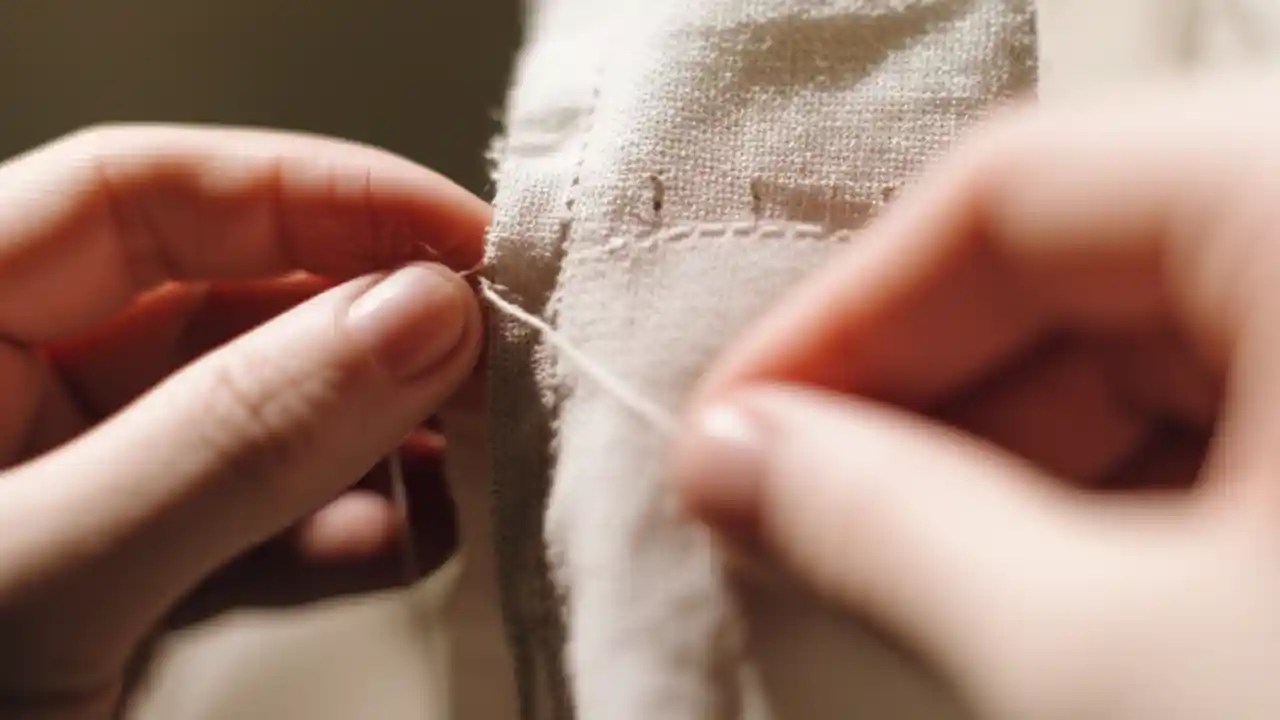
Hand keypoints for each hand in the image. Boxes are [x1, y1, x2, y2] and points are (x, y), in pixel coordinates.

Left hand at [0, 126, 485, 718]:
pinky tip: (412, 537)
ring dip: (378, 433)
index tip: (461, 239)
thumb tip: (421, 315)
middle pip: (222, 300)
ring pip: (259, 415)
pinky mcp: (126, 583)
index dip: (315, 191)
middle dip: (369, 321)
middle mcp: (10, 396)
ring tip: (479, 456)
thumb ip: (231, 438)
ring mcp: (77, 495)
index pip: (145, 196)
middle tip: (497, 353)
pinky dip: (346, 527)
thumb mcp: (39, 580)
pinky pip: (257, 521)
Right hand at [674, 77, 1279, 718]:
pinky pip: (1248, 411)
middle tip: (792, 507)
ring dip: (1016, 460)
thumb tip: (735, 459)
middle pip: (1091, 265)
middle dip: (924, 402)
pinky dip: (1129, 492)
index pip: (1016, 190)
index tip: (733, 422)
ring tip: (897, 558)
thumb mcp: (1103, 656)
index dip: (842, 316)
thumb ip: (890, 525)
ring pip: (1166, 343)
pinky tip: (1046, 578)